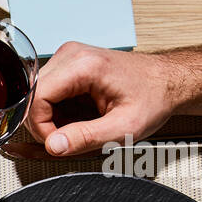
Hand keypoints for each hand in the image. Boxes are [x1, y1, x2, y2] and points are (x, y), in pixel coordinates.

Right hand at [28, 42, 182, 155]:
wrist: (167, 82)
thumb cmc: (152, 97)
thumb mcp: (123, 127)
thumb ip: (85, 138)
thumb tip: (54, 145)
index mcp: (84, 65)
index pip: (36, 97)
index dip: (41, 126)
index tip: (58, 142)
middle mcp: (72, 55)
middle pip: (33, 96)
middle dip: (46, 124)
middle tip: (70, 138)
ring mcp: (69, 57)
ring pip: (37, 96)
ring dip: (52, 118)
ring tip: (80, 125)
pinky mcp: (69, 65)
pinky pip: (47, 93)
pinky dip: (58, 111)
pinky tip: (79, 115)